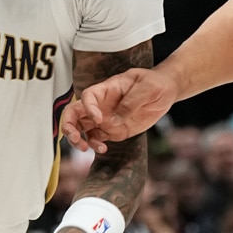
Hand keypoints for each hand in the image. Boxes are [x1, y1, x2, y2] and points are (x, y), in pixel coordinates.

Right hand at [60, 66, 177, 152]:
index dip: (88, 108)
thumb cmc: (154, 83)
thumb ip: (131, 102)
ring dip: (77, 139)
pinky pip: (95, 139)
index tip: (98, 119)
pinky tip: (102, 149)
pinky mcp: (111, 131)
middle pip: (74, 113)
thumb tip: (116, 119)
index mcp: (106, 89)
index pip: (88, 96)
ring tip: (85, 148)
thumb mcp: (148, 88)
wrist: (164, 93)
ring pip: (80, 128)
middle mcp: (100, 104)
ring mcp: (104, 119)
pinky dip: (94, 146)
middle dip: (69, 126)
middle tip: (74, 138)